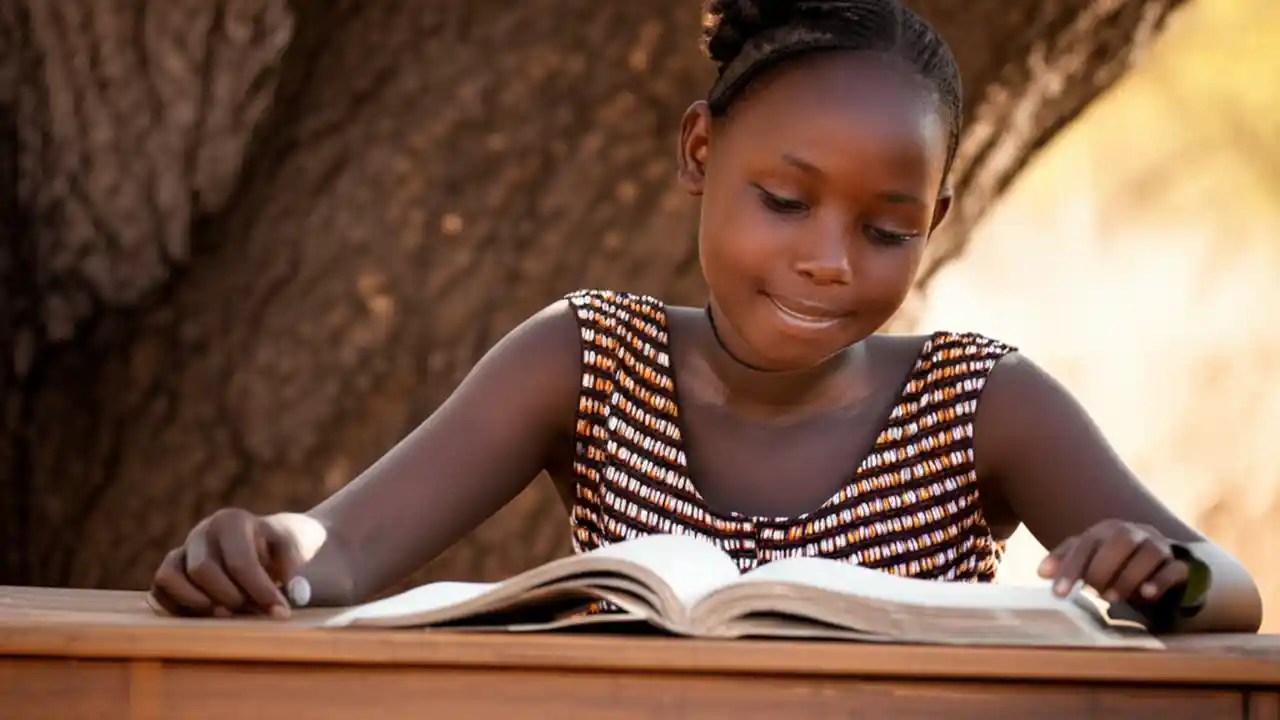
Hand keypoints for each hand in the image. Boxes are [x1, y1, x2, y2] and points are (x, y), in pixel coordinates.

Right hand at [150, 508, 305, 618]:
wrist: (273, 548)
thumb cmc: (287, 548)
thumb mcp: (300, 547)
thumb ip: (292, 565)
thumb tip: (285, 589)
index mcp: (231, 521)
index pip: (239, 561)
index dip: (260, 590)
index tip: (281, 612)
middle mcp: (201, 533)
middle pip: (202, 571)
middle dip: (232, 599)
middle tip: (257, 613)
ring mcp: (182, 553)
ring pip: (170, 578)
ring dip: (199, 604)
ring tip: (231, 615)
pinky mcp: (170, 575)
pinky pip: (159, 591)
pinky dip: (179, 607)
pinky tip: (211, 615)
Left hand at [1037, 519, 1189, 605]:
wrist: (1159, 566)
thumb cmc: (1115, 563)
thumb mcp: (1089, 560)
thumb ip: (1066, 562)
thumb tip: (1041, 573)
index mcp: (1107, 530)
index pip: (1085, 544)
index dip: (1069, 568)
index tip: (1057, 594)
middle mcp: (1135, 533)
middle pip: (1119, 540)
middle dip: (1101, 568)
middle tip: (1091, 592)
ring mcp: (1160, 546)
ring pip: (1150, 552)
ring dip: (1128, 576)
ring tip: (1111, 598)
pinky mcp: (1180, 565)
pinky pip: (1175, 568)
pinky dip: (1161, 580)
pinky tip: (1147, 595)